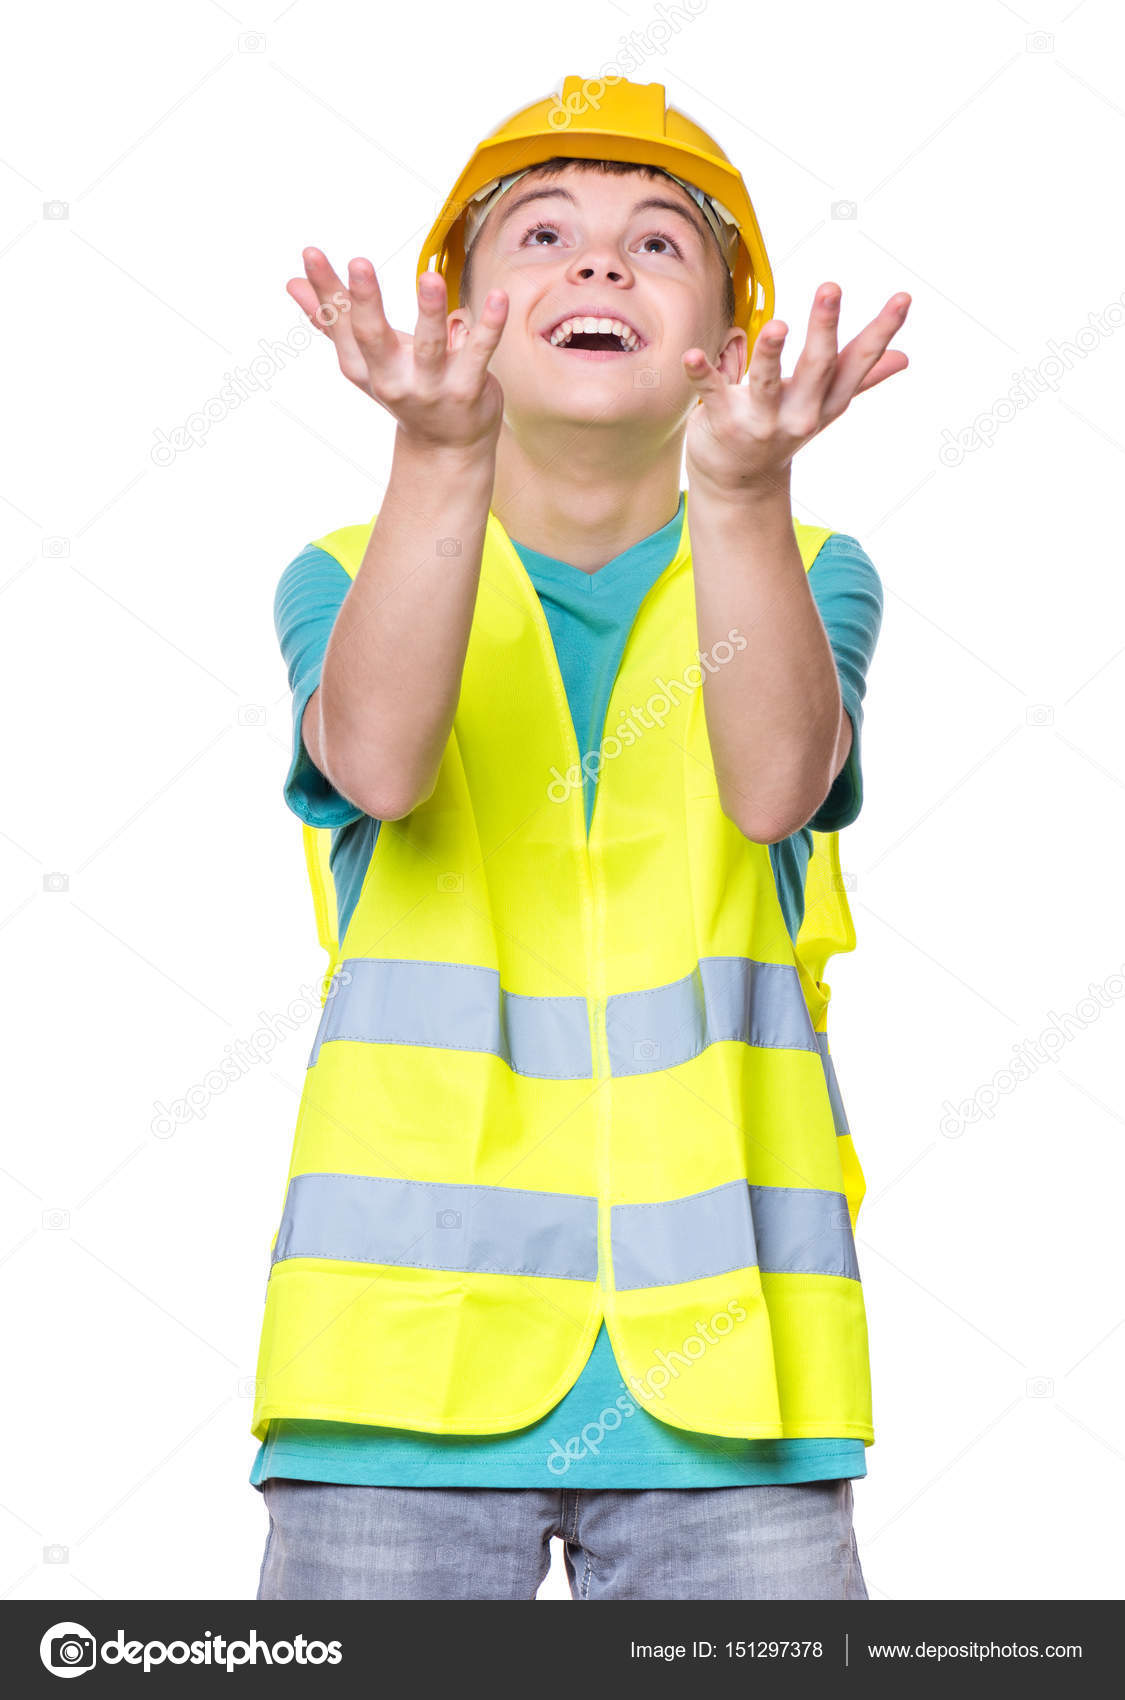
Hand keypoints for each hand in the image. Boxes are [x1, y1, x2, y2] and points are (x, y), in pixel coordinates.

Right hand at [287, 250, 508, 450]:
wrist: (448, 448)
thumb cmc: (406, 388)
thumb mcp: (366, 361)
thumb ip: (333, 321)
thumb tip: (292, 283)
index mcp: (364, 368)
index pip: (340, 324)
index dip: (326, 290)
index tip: (311, 254)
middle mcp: (392, 380)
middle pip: (373, 339)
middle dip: (366, 302)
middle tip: (358, 263)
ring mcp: (431, 388)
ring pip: (429, 347)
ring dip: (430, 312)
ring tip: (430, 277)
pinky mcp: (468, 391)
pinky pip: (480, 355)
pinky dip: (490, 327)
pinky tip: (498, 298)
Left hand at [683, 285, 910, 497]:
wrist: (740, 486)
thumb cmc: (781, 432)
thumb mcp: (824, 407)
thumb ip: (861, 377)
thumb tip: (905, 358)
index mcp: (825, 400)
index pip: (858, 362)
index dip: (881, 332)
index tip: (903, 298)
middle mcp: (799, 413)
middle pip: (817, 367)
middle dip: (823, 328)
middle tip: (831, 288)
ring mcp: (760, 421)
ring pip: (767, 384)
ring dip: (770, 354)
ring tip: (777, 326)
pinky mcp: (723, 422)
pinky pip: (713, 394)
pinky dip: (702, 374)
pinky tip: (691, 355)